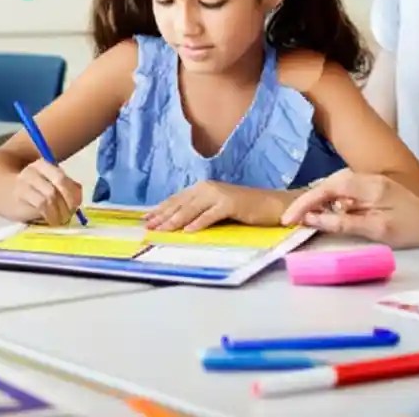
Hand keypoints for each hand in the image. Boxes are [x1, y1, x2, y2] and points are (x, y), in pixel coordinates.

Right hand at [13, 160, 81, 225]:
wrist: (0, 192)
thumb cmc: (31, 190)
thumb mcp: (49, 184)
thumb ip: (66, 187)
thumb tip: (78, 198)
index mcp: (43, 165)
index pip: (62, 177)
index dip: (72, 193)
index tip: (76, 205)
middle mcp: (33, 171)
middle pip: (57, 186)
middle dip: (68, 202)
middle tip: (70, 214)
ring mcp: (24, 183)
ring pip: (50, 197)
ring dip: (59, 212)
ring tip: (61, 219)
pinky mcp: (20, 197)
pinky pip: (41, 206)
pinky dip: (50, 215)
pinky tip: (52, 220)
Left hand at [145, 182, 281, 231]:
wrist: (273, 205)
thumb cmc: (245, 210)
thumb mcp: (217, 209)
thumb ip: (200, 211)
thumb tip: (178, 223)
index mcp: (203, 188)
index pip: (177, 199)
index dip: (160, 209)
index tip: (145, 219)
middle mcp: (208, 188)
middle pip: (181, 204)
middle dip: (163, 216)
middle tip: (148, 227)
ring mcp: (220, 195)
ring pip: (192, 209)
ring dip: (176, 220)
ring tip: (163, 230)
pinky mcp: (231, 204)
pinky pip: (211, 215)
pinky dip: (199, 222)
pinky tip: (189, 231)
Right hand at [281, 170, 418, 247]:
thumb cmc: (412, 229)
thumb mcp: (377, 229)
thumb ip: (344, 223)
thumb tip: (313, 220)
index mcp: (369, 185)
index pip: (328, 187)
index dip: (306, 202)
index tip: (289, 218)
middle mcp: (367, 178)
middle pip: (328, 184)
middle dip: (307, 201)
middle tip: (292, 220)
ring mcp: (370, 181)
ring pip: (335, 187)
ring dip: (318, 201)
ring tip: (304, 218)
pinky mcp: (372, 188)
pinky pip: (344, 192)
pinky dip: (330, 202)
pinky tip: (325, 214)